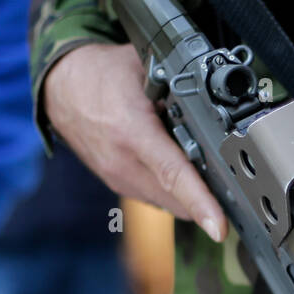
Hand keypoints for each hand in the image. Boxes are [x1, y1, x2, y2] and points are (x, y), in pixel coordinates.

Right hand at [44, 43, 226, 239]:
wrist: (61, 88)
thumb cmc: (102, 75)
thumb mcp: (144, 67)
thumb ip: (179, 86)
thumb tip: (214, 102)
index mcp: (132, 132)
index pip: (173, 174)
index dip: (200, 202)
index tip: (220, 226)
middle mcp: (122, 163)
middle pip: (179, 199)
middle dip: (209, 196)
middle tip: (232, 179)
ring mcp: (118, 179)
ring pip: (170, 203)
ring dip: (190, 194)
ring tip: (199, 164)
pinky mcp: (118, 184)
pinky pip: (157, 198)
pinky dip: (173, 190)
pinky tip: (178, 165)